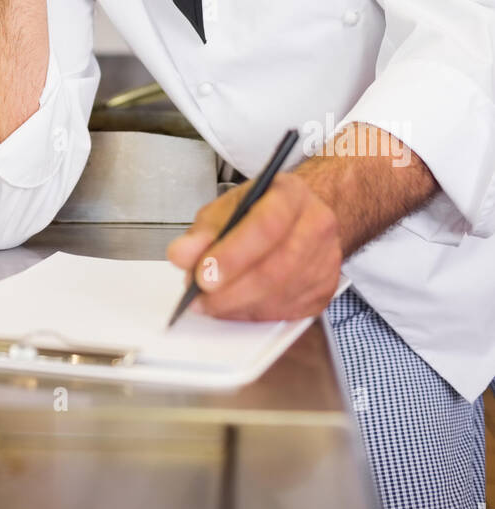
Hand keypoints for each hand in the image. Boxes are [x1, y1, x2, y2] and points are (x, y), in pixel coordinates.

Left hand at [165, 172, 342, 320]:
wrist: (297, 216)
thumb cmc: (260, 209)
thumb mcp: (226, 208)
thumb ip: (203, 232)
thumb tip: (182, 255)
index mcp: (291, 194)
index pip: (266, 226)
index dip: (233, 255)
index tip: (202, 275)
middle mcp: (316, 225)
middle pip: (277, 267)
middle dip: (232, 290)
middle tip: (200, 298)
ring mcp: (326, 259)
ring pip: (281, 294)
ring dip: (239, 306)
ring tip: (210, 303)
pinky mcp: (324, 290)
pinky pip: (287, 312)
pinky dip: (253, 314)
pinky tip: (235, 307)